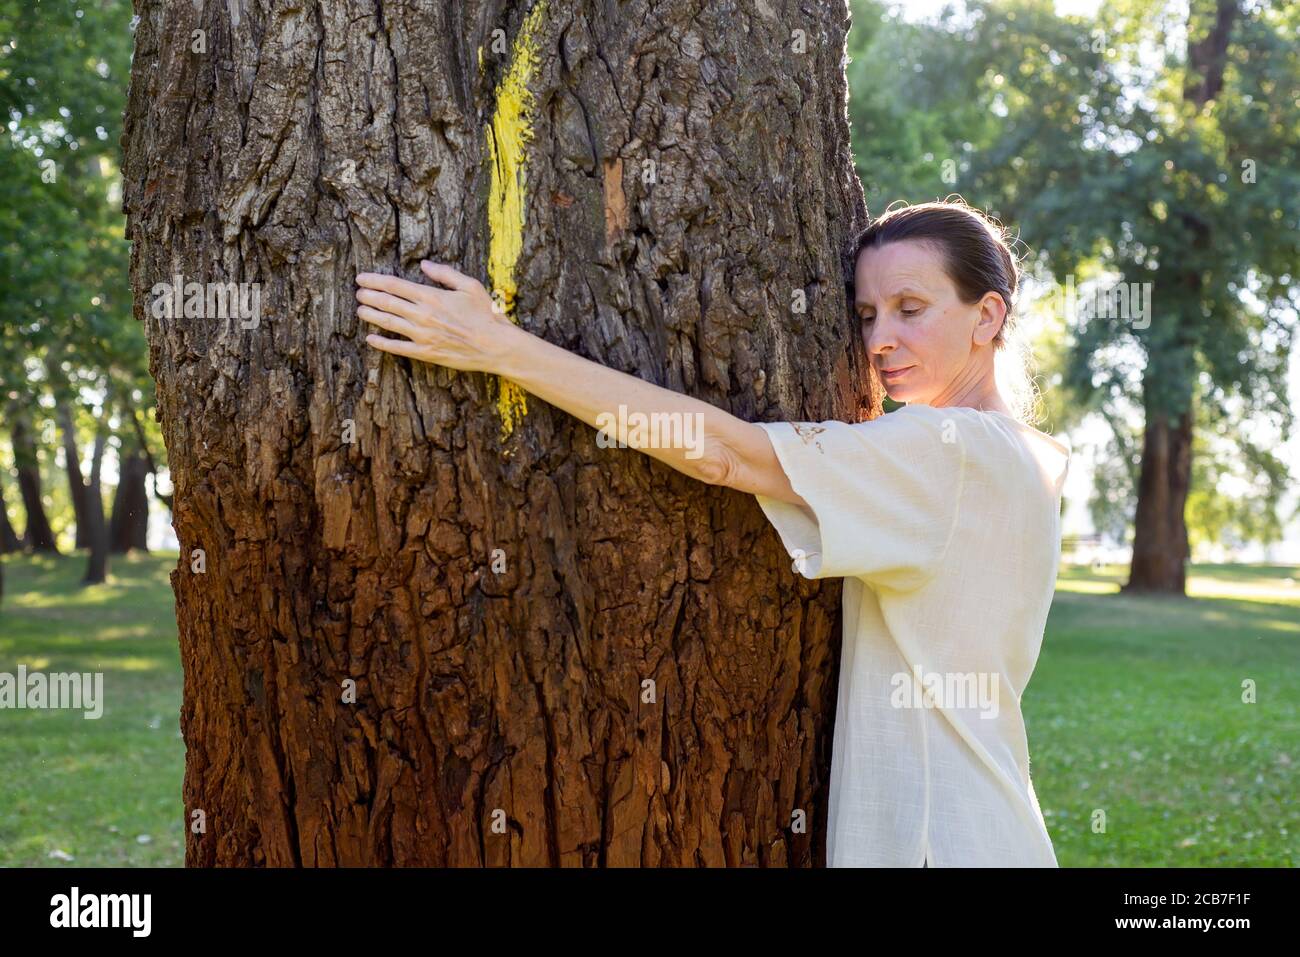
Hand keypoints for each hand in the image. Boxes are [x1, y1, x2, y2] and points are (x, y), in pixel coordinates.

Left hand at [356, 261, 516, 372]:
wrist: (496, 346)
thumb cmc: (486, 314)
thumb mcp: (470, 286)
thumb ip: (444, 274)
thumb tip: (423, 264)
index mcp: (431, 296)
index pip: (394, 285)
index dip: (374, 280)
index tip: (361, 278)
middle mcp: (422, 315)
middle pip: (387, 303)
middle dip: (368, 296)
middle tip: (357, 293)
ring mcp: (422, 336)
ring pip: (388, 323)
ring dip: (371, 315)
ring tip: (360, 310)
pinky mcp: (425, 353)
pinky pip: (397, 348)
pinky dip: (382, 343)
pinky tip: (371, 338)